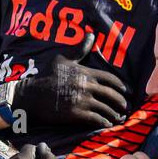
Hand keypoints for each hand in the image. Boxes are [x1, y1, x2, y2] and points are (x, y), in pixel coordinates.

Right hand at [11, 36, 128, 130]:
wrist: (32, 96)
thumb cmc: (46, 76)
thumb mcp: (63, 59)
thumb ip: (80, 49)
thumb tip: (91, 35)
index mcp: (85, 72)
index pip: (110, 78)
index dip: (121, 86)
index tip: (125, 91)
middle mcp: (86, 86)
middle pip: (111, 94)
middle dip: (121, 102)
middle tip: (125, 107)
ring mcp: (82, 100)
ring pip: (106, 108)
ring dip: (115, 114)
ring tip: (119, 118)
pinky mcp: (76, 114)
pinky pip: (96, 119)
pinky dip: (104, 122)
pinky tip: (107, 124)